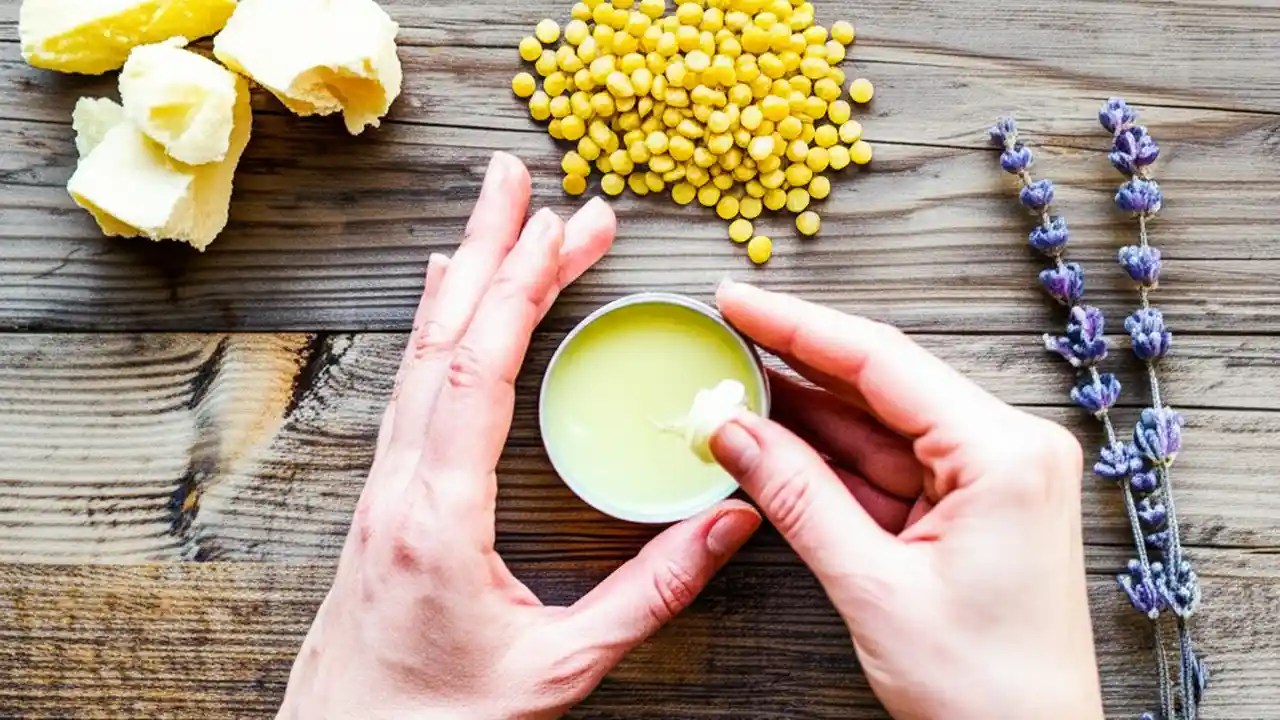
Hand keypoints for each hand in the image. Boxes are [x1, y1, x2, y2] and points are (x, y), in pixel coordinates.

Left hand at [278, 153, 760, 719]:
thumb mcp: (559, 667)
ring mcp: (384, 481)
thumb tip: (728, 523)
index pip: (478, 373)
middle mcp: (399, 482)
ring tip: (497, 209)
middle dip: (492, 249)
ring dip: (463, 274)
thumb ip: (648, 595)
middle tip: (527, 178)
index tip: (562, 228)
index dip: (521, 290)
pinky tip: (446, 293)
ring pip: (420, 352)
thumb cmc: (442, 716)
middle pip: (443, 338)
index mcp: (438, 515)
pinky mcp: (387, 490)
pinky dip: (436, 322)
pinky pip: (410, 382)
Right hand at [710, 281, 1103, 719]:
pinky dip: (832, 461)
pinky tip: (776, 442)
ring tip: (733, 392)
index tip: (736, 300)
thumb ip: (798, 496)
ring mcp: (992, 478)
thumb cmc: (983, 689)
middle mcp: (1008, 450)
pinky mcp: (972, 507)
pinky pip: (890, 467)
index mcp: (1004, 455)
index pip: (882, 363)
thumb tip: (733, 429)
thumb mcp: (872, 586)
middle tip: (723, 343)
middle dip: (797, 367)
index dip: (798, 326)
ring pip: (880, 426)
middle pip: (881, 385)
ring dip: (807, 416)